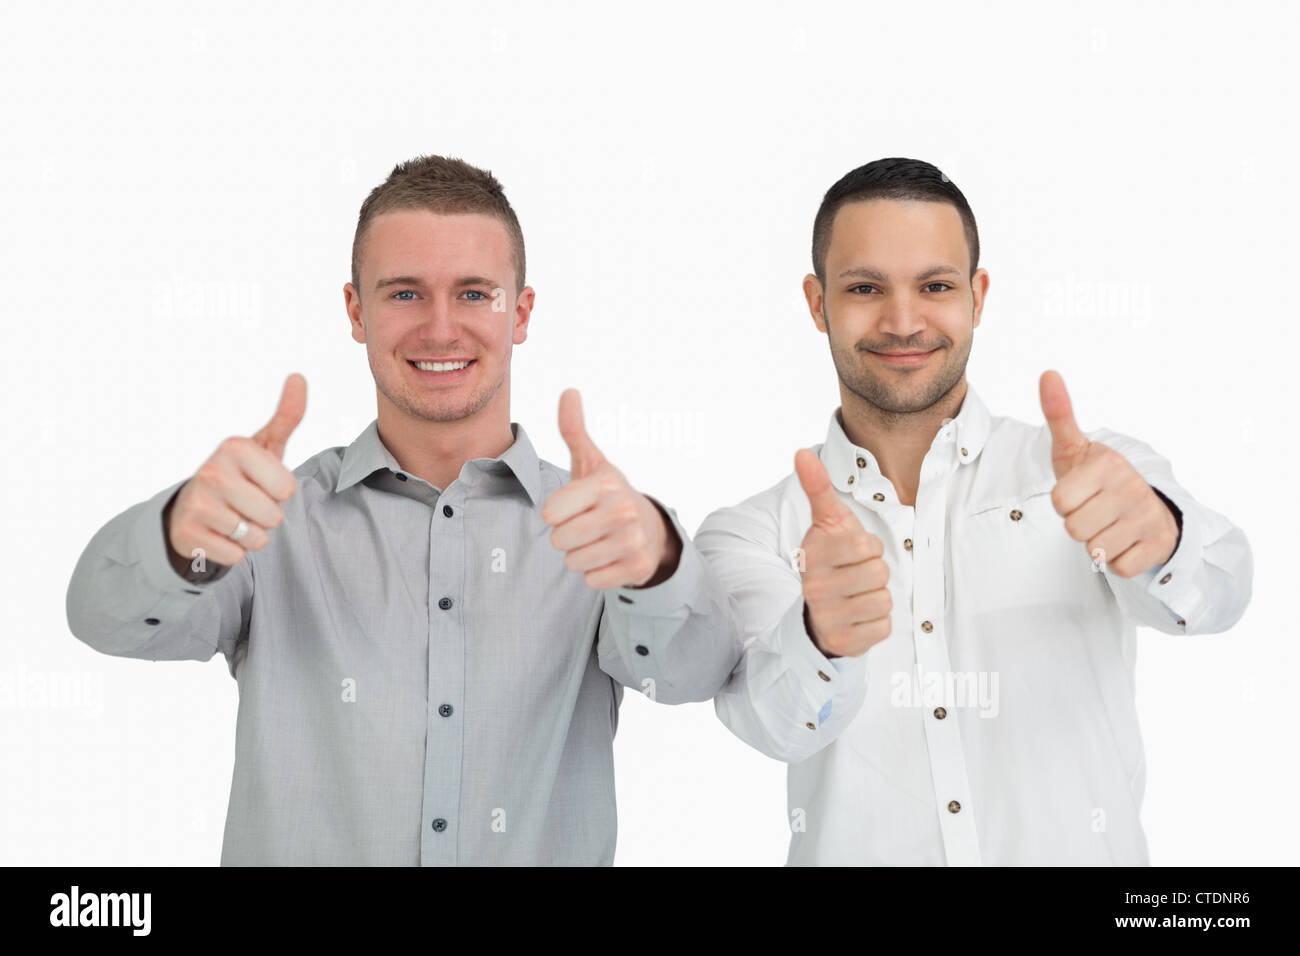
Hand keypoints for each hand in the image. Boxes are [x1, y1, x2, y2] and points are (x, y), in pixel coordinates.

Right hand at [167, 373, 306, 569]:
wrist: (191, 507)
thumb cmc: (239, 474)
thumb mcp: (262, 445)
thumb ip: (286, 416)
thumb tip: (299, 377)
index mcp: (235, 448)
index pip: (287, 488)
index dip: (279, 491)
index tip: (259, 482)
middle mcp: (212, 472)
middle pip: (274, 516)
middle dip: (266, 516)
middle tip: (246, 503)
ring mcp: (197, 504)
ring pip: (256, 538)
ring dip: (251, 535)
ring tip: (233, 518)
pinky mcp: (188, 535)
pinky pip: (236, 556)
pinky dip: (233, 551)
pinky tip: (218, 534)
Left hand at [541, 388, 681, 589]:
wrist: (651, 528)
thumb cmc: (607, 495)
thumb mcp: (590, 463)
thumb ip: (573, 430)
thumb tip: (569, 392)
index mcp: (605, 484)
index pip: (550, 513)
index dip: (555, 514)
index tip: (573, 507)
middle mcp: (623, 510)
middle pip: (559, 540)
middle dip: (565, 538)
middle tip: (585, 527)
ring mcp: (633, 541)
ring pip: (573, 562)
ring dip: (579, 556)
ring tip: (596, 542)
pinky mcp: (638, 568)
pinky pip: (591, 581)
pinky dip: (596, 574)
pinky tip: (609, 558)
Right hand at [795, 448, 891, 657]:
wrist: (817, 612)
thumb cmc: (830, 560)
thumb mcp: (826, 523)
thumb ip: (817, 487)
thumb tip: (801, 452)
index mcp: (814, 556)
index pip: (867, 546)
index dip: (868, 547)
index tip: (853, 552)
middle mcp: (816, 588)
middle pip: (879, 573)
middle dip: (875, 573)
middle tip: (856, 576)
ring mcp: (828, 617)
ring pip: (883, 600)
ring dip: (877, 597)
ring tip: (858, 595)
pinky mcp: (843, 642)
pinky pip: (883, 627)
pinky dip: (877, 623)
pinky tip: (859, 617)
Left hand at [1040, 369, 1179, 576]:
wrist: (1148, 506)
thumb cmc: (1099, 479)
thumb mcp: (1075, 448)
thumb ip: (1058, 414)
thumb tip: (1047, 373)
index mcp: (1109, 464)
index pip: (1059, 502)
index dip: (1063, 502)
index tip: (1080, 492)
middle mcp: (1132, 488)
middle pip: (1074, 529)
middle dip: (1079, 525)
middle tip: (1094, 511)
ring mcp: (1149, 517)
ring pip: (1095, 550)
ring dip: (1097, 543)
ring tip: (1109, 525)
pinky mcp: (1160, 545)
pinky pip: (1119, 568)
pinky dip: (1118, 560)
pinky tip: (1126, 542)